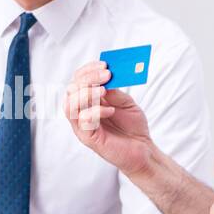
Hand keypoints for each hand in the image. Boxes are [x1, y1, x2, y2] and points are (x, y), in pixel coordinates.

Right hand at [64, 61, 154, 175]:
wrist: (143, 149)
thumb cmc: (133, 126)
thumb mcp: (126, 102)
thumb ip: (115, 91)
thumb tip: (106, 78)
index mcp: (88, 101)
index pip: (77, 81)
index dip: (88, 70)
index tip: (104, 64)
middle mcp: (81, 112)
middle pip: (71, 90)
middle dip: (87, 79)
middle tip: (106, 75)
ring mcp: (82, 126)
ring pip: (70, 105)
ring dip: (86, 94)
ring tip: (104, 91)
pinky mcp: (88, 138)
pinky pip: (82, 121)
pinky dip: (95, 112)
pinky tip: (110, 111)